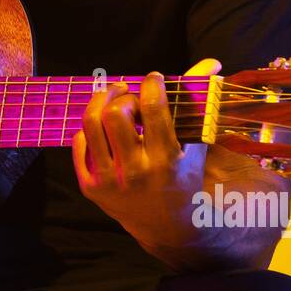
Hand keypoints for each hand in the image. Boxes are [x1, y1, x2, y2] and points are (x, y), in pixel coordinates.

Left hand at [71, 59, 221, 252]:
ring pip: (91, 125)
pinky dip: (89, 131)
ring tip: (112, 99)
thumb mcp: (195, 144)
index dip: (152, 83)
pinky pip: (79, 146)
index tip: (154, 79)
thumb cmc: (184, 178)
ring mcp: (110, 182)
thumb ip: (199, 102)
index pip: (153, 108)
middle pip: (116, 114)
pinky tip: (102, 129)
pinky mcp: (91, 188)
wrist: (167, 228)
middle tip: (131, 96)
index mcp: (166, 160)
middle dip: (123, 96)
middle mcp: (136, 172)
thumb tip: (212, 62)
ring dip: (100, 102)